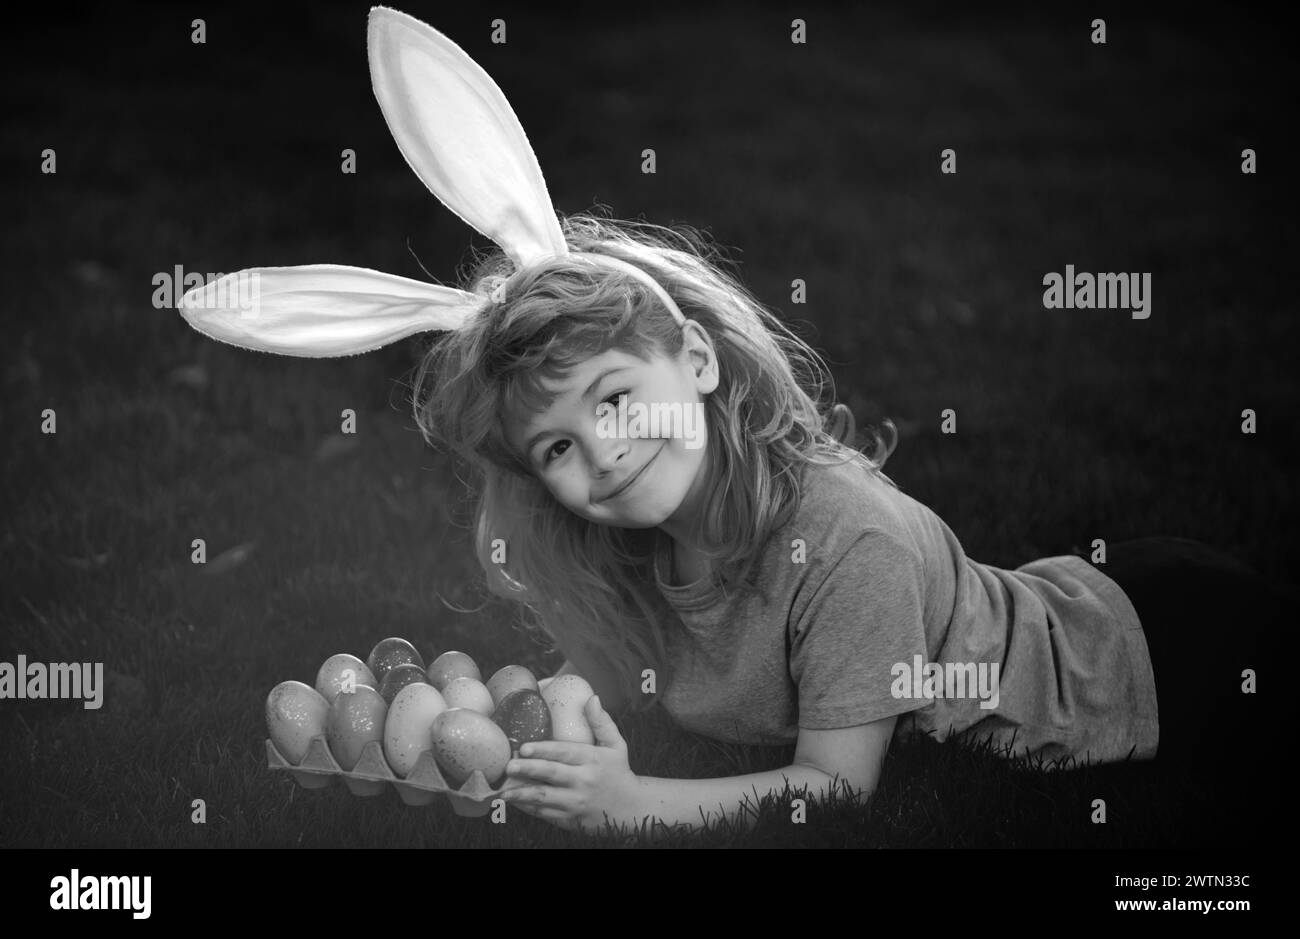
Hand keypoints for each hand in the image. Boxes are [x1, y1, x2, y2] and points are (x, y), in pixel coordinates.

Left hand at [500, 695, 641, 833]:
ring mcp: (576, 803)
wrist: (631, 809)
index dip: (543, 750)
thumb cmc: (619, 771)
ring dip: (521, 795)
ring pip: (544, 798)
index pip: (565, 753)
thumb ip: (602, 722)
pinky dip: (527, 808)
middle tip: (508, 766)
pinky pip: (545, 814)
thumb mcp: (616, 745)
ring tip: (501, 791)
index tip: (524, 747)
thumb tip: (592, 697)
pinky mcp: (570, 820)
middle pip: (552, 775)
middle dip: (528, 770)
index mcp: (593, 760)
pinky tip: (512, 802)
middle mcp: (584, 781)